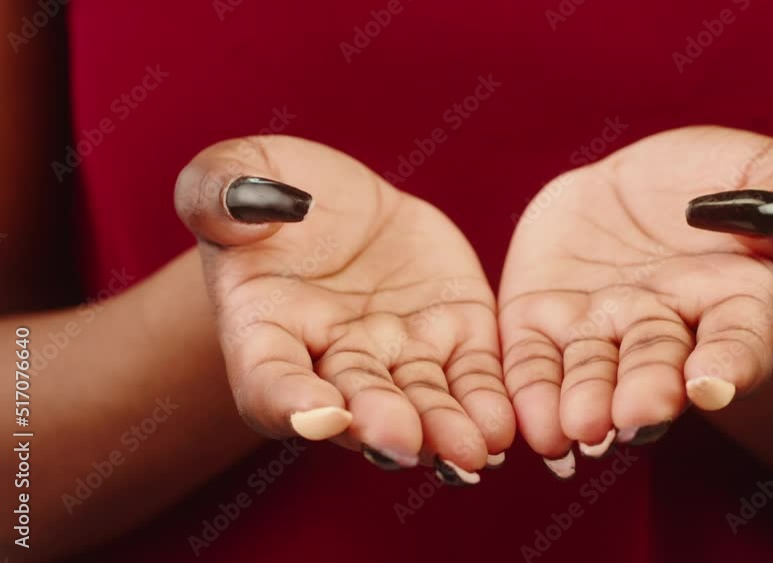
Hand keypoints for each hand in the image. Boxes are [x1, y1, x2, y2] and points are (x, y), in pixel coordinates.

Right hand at [175, 136, 513, 483]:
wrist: (336, 204)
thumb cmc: (266, 191)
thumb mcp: (233, 171)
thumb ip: (218, 191)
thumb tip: (236, 207)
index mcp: (265, 327)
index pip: (268, 377)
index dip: (289, 401)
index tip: (318, 414)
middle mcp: (332, 357)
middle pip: (356, 401)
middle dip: (379, 424)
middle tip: (404, 441)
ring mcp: (398, 351)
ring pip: (421, 399)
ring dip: (443, 429)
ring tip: (470, 451)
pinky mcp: (454, 334)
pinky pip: (473, 372)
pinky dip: (487, 399)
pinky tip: (504, 423)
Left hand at [498, 126, 772, 476]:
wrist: (637, 185)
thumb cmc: (721, 179)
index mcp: (733, 300)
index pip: (739, 341)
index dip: (728, 365)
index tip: (712, 384)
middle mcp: (664, 330)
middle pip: (657, 369)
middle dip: (646, 394)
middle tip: (633, 415)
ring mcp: (600, 330)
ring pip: (592, 375)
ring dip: (585, 405)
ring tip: (578, 426)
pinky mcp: (540, 320)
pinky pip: (533, 361)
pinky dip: (531, 393)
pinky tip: (533, 423)